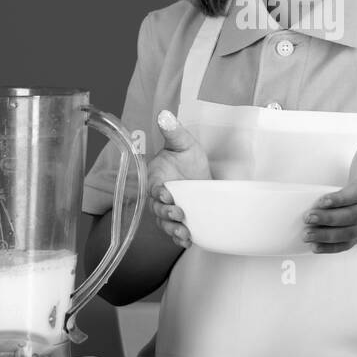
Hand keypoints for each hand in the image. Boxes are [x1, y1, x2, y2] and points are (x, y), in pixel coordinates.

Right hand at [147, 109, 210, 249]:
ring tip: (184, 234)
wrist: (202, 174)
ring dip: (173, 230)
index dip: (159, 192)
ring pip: (166, 224)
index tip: (167, 192)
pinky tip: (189, 242)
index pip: (154, 188)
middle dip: (167, 213)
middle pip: (158, 209)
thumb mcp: (183, 142)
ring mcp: (169, 210)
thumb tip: (164, 114)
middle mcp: (160, 197)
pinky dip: (180, 239)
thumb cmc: (188, 157)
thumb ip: (173, 131)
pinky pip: (176, 232)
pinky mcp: (179, 220)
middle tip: (179, 214)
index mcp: (157, 179)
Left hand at [303, 97, 356, 253]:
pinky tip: (312, 247)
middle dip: (329, 219)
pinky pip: (346, 245)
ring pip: (347, 234)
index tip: (322, 200)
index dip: (340, 199)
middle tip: (307, 217)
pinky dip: (330, 248)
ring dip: (326, 236)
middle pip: (351, 217)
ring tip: (306, 233)